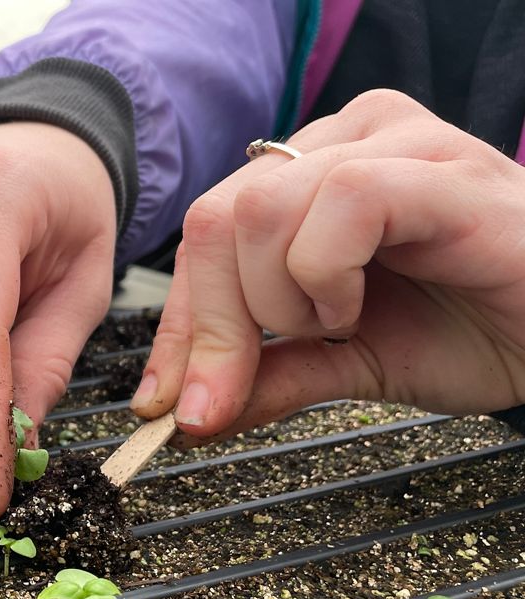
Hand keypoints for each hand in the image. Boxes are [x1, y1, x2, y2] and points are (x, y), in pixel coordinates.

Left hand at [131, 89, 524, 439]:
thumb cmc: (477, 328)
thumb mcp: (345, 363)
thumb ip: (268, 375)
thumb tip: (185, 412)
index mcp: (311, 174)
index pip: (206, 236)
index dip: (180, 326)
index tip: (166, 402)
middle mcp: (343, 141)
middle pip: (216, 219)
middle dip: (210, 326)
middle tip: (231, 393)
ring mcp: (390, 143)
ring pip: (260, 207)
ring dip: (278, 298)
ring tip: (339, 324)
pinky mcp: (437, 167)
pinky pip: (339, 201)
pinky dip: (326, 274)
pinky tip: (362, 305)